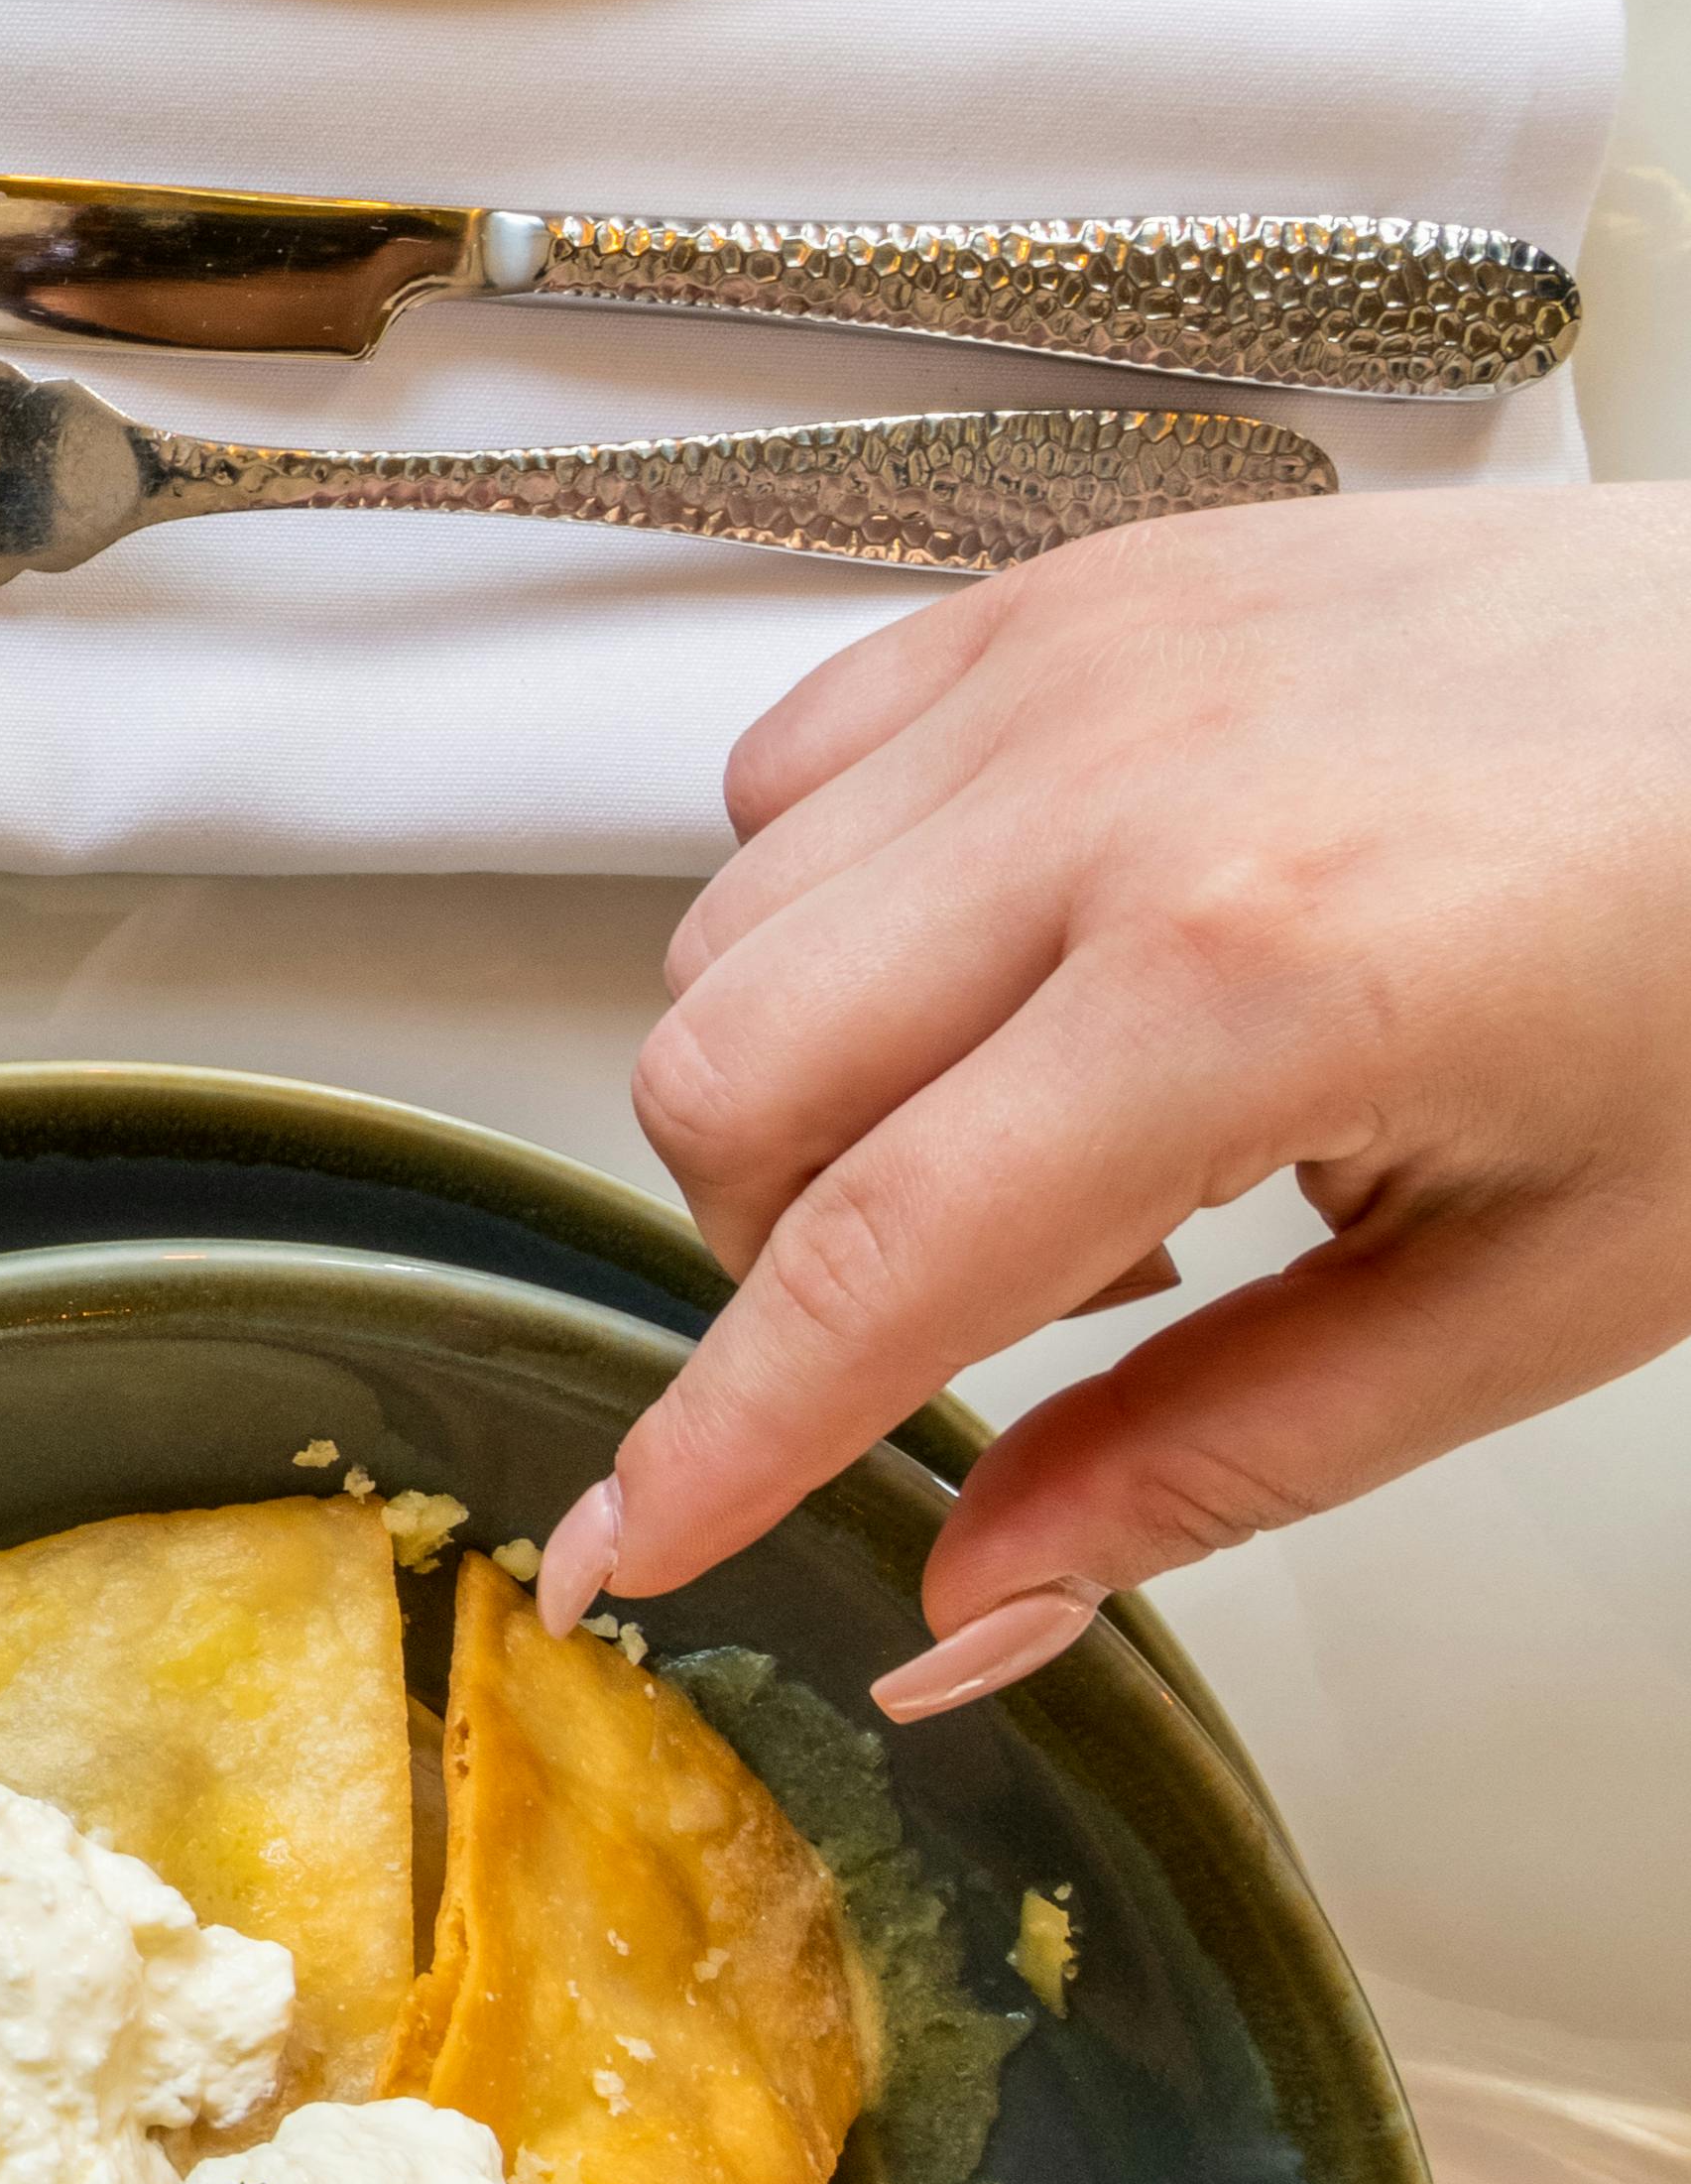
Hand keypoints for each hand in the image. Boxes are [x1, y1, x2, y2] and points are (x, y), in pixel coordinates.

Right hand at [547, 484, 1690, 1717]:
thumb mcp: (1546, 1290)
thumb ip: (1224, 1451)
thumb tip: (981, 1598)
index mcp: (1247, 985)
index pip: (870, 1263)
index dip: (729, 1433)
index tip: (637, 1536)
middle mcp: (1111, 792)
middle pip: (726, 1082)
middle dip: (792, 1254)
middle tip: (1016, 1298)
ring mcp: (1071, 662)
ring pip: (730, 928)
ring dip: (834, 1085)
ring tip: (1089, 1115)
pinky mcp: (1069, 586)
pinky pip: (799, 767)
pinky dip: (844, 902)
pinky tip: (1036, 959)